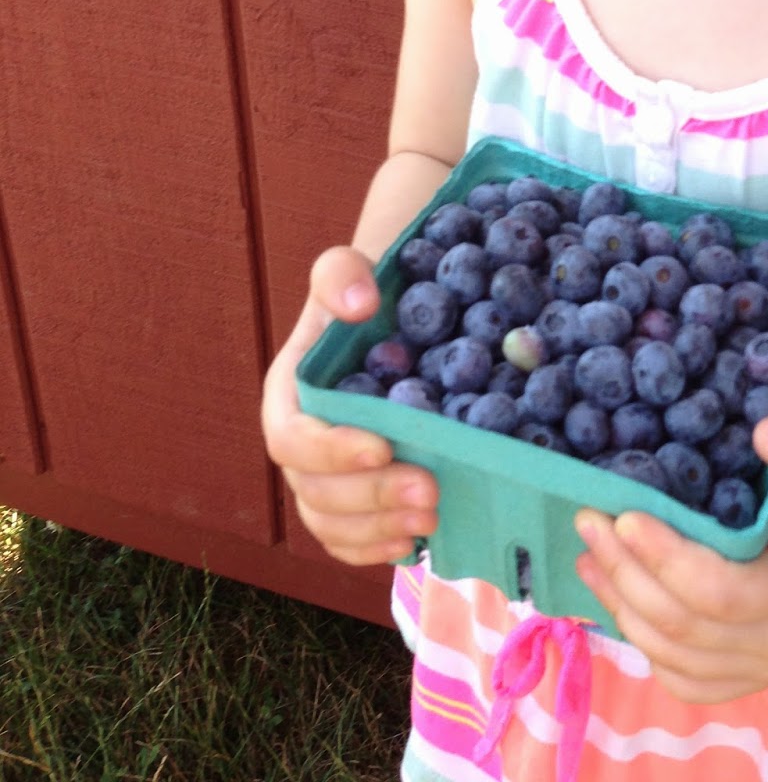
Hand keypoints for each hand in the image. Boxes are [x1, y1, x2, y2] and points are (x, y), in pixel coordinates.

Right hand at [261, 245, 438, 565]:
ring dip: (377, 529)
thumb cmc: (363, 292)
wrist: (388, 316)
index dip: (331, 450)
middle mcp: (300, 444)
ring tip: (431, 517)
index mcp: (287, 395)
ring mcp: (323, 477)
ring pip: (331, 524)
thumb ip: (340, 274)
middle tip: (428, 489)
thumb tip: (359, 303)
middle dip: (369, 497)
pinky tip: (415, 542)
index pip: (292, 437)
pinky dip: (375, 549)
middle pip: (315, 491)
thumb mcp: (346, 268)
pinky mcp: (352, 499)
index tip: (382, 444)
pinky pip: (348, 540)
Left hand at [573, 409, 767, 702]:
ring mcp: (758, 669)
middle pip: (684, 624)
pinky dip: (633, 631)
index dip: (668, 559)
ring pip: (669, 652)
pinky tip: (609, 585)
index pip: (724, 593)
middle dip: (627, 571)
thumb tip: (766, 435)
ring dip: (618, 599)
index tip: (626, 515)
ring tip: (589, 546)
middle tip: (589, 517)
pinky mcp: (734, 678)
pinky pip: (672, 672)